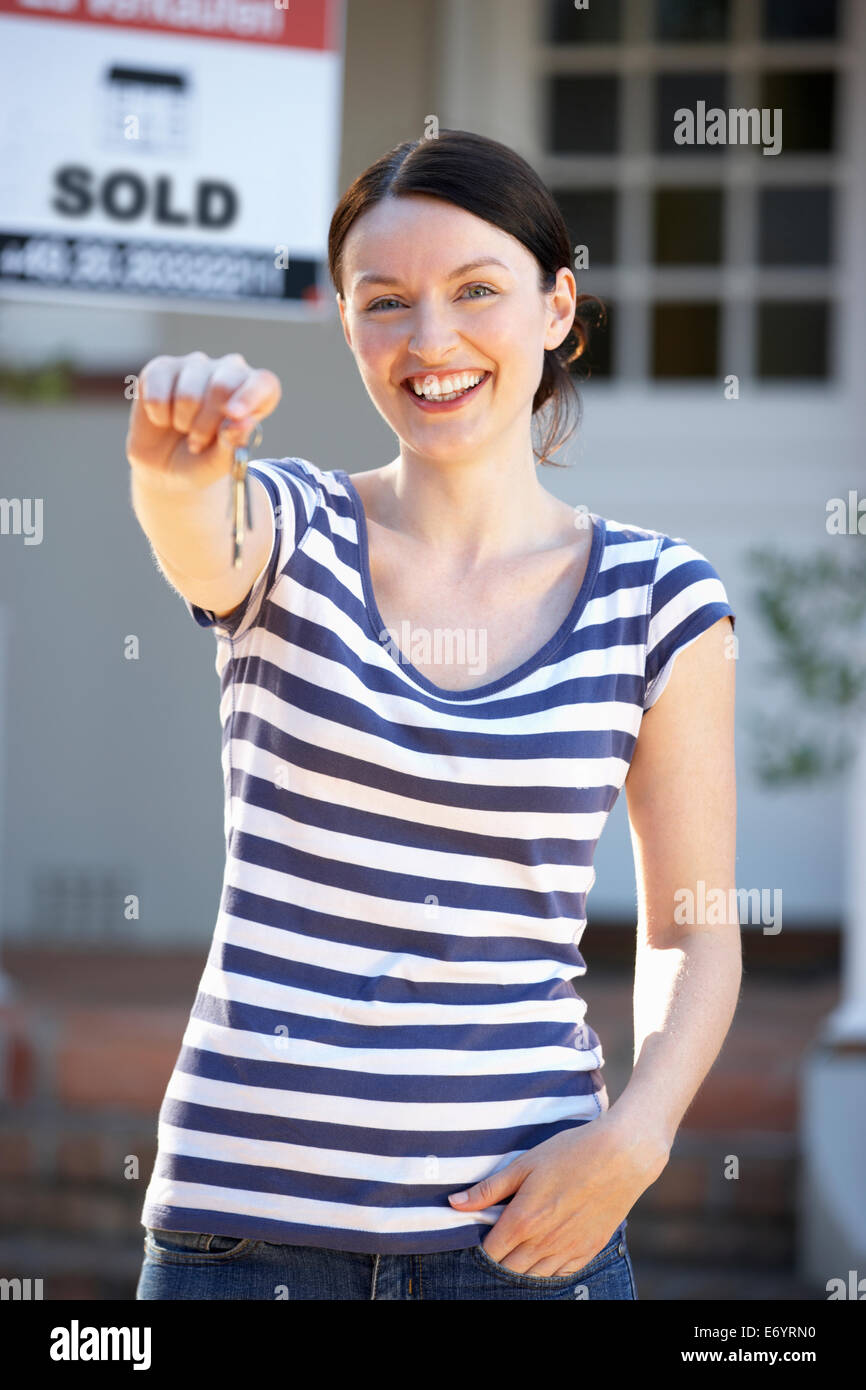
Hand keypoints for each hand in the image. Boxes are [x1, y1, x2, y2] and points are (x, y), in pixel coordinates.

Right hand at [125, 350, 281, 490]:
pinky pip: (158, 392)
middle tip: (198, 443)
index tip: (234, 415)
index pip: (264, 384)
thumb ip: (233, 444)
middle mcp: (228, 372)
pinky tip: (162, 418)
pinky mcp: (161, 367)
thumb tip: (240, 423)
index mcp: (254, 394)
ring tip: (183, 430)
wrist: (165, 468)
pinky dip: (159, 415)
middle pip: (223, 386)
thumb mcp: (221, 462)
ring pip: (189, 393)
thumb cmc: (202, 462)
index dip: (250, 396)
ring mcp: (195, 365)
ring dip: (183, 423)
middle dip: (207, 424)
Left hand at [447, 1111, 667, 1277]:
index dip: (481, 1248)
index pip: (490, 1253)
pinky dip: (546, 1271)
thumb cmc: (571, 1152)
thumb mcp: (525, 1163)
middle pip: (509, 1271)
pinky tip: (543, 1255)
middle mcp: (543, 1242)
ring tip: (518, 1249)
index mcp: (523, 1220)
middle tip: (498, 1243)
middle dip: (498, 1262)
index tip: (481, 1235)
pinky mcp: (587, 1251)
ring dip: (521, 1268)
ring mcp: (567, 1250)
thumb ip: (489, 1189)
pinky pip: (559, 1276)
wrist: (622, 1155)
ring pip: (533, 1278)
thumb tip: (454, 1204)